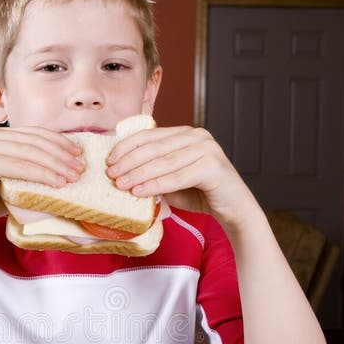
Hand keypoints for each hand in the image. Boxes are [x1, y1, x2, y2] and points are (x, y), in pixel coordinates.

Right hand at [0, 126, 83, 237]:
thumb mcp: (9, 184)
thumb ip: (28, 175)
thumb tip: (64, 176)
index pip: (33, 134)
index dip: (59, 142)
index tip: (79, 155)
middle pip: (34, 140)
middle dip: (62, 153)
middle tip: (81, 167)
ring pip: (30, 152)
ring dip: (56, 164)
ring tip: (75, 176)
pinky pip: (21, 166)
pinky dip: (43, 173)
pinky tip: (59, 182)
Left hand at [105, 126, 259, 230]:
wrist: (234, 209)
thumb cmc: (201, 194)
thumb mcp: (172, 181)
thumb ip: (153, 173)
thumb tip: (122, 175)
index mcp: (186, 134)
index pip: (150, 135)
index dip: (127, 147)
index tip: (109, 160)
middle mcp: (198, 136)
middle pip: (155, 147)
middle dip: (130, 161)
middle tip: (111, 173)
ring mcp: (207, 148)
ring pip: (164, 162)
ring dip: (139, 173)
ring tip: (121, 184)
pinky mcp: (213, 166)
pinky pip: (178, 176)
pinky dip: (157, 185)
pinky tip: (140, 192)